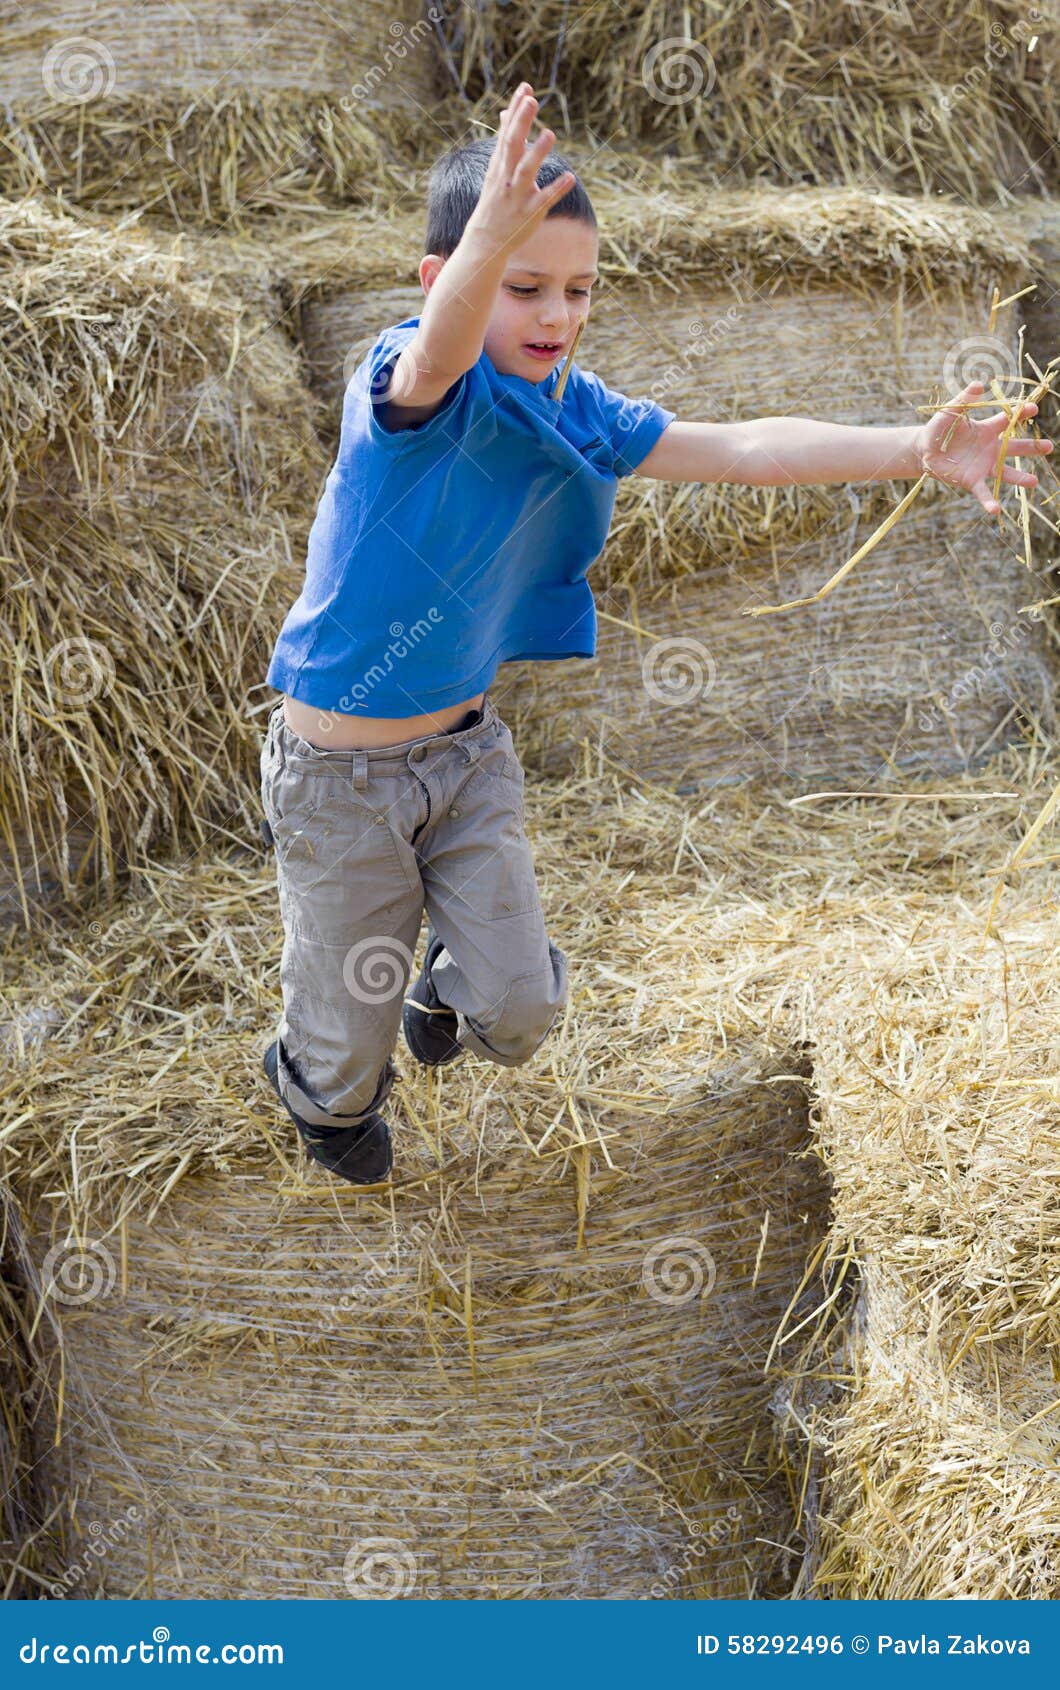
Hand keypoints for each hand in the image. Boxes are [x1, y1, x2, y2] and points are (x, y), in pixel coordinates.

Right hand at [465, 82, 574, 257]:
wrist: (486, 240)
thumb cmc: (495, 200)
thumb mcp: (497, 168)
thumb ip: (506, 140)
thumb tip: (507, 111)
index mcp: (500, 164)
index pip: (507, 132)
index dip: (516, 110)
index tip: (526, 87)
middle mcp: (506, 177)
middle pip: (512, 146)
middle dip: (521, 123)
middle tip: (532, 99)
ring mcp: (517, 195)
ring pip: (526, 171)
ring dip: (537, 153)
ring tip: (550, 133)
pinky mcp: (529, 213)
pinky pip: (544, 200)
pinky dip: (556, 189)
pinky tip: (570, 178)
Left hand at [916, 379, 1052, 514]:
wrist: (924, 450)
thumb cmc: (939, 428)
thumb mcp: (950, 411)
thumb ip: (964, 399)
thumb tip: (979, 383)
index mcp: (988, 429)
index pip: (1008, 420)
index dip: (1020, 414)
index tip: (1032, 409)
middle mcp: (991, 448)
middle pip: (1015, 447)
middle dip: (1032, 447)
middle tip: (1049, 447)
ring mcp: (983, 466)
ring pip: (1005, 473)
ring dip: (1020, 478)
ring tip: (1034, 482)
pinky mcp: (972, 481)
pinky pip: (983, 492)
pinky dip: (989, 501)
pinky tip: (996, 510)